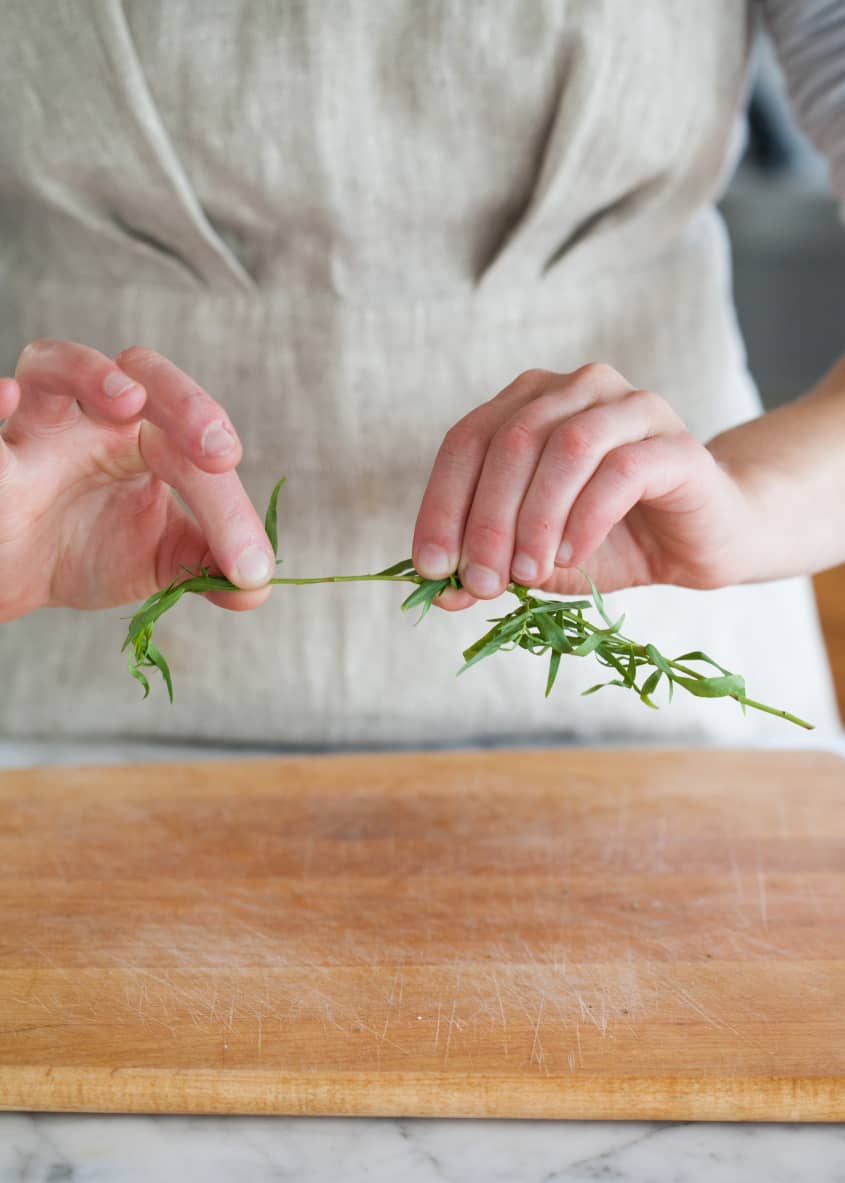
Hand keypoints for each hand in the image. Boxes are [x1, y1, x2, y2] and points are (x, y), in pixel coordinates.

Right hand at [0, 340, 275, 622]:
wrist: (15, 578)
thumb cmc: (90, 550)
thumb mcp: (159, 562)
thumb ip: (208, 566)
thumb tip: (256, 588)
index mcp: (146, 439)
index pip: (195, 454)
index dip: (228, 509)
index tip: (248, 567)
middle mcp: (94, 419)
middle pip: (141, 371)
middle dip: (185, 402)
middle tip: (220, 452)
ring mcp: (34, 428)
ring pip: (51, 364)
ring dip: (90, 372)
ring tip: (128, 402)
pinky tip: (6, 398)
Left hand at [412, 365, 754, 609]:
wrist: (702, 542)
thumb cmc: (612, 539)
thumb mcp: (537, 559)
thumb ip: (490, 565)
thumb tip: (440, 591)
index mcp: (533, 402)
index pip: (468, 441)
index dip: (443, 505)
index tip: (432, 568)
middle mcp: (579, 389)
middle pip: (512, 441)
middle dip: (487, 520)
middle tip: (481, 583)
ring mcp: (632, 407)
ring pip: (566, 447)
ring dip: (535, 518)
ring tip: (526, 574)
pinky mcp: (676, 443)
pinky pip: (621, 469)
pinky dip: (586, 517)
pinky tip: (572, 556)